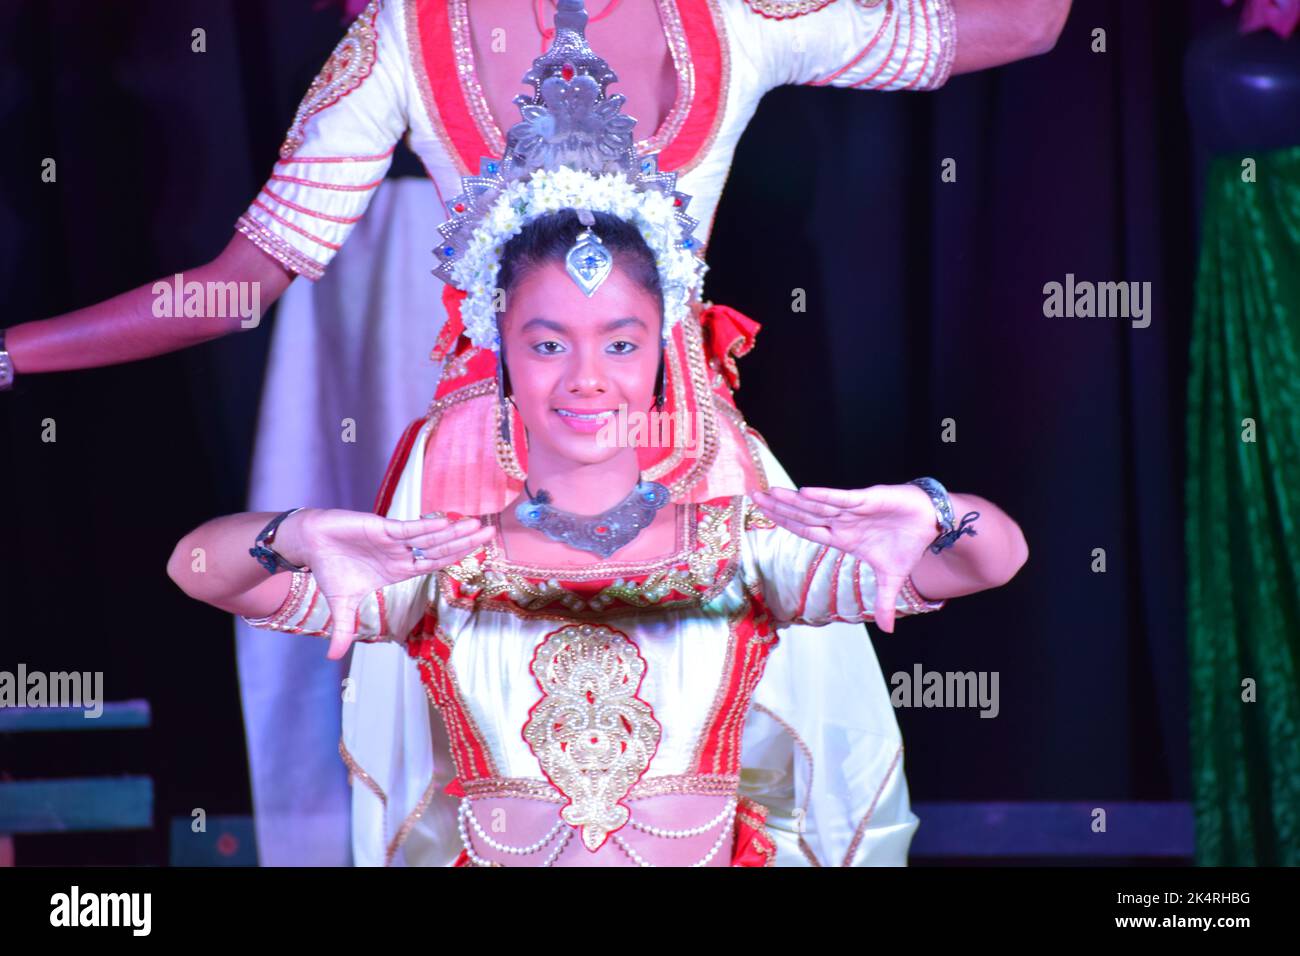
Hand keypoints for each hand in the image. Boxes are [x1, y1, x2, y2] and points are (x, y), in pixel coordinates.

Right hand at [278, 508, 495, 658]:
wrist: (310, 545)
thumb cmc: (330, 569)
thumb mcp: (340, 604)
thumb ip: (343, 629)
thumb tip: (334, 658)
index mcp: (399, 570)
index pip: (435, 564)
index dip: (457, 558)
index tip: (479, 553)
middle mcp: (402, 554)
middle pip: (440, 549)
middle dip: (465, 542)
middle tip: (491, 533)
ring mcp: (394, 540)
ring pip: (430, 537)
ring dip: (454, 531)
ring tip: (478, 525)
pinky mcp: (382, 528)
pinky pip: (409, 528)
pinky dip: (427, 526)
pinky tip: (447, 522)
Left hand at [750, 484, 936, 632]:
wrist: (932, 521)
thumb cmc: (908, 543)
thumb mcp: (893, 578)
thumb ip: (884, 602)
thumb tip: (887, 631)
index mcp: (843, 538)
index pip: (806, 530)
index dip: (785, 523)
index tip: (763, 515)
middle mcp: (842, 521)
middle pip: (804, 515)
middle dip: (779, 507)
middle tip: (753, 497)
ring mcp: (853, 510)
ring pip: (817, 505)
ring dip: (793, 500)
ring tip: (770, 493)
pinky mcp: (868, 499)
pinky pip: (842, 498)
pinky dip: (824, 496)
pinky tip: (803, 492)